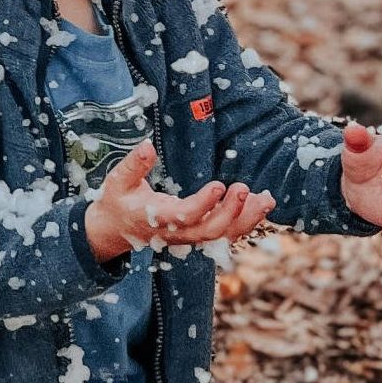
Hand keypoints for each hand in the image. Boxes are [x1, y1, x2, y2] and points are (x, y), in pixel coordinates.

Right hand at [84, 142, 275, 263]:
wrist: (115, 230)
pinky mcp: (198, 234)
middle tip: (243, 188)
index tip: (218, 185)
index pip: (186, 216)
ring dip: (247, 219)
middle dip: (231, 212)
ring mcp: (190, 237)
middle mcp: (178, 233)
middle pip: (211, 231)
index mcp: (159, 219)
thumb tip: (148, 145)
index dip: (204, 204)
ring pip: (224, 235)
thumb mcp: (118, 181)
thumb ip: (134, 165)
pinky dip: (246, 221)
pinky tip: (260, 204)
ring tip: (266, 198)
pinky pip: (226, 232)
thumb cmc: (117, 202)